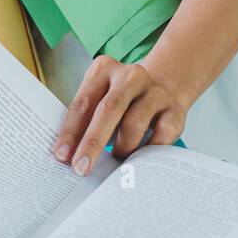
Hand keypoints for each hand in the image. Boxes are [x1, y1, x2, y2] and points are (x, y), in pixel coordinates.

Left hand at [52, 55, 190, 174]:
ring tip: (115, 163)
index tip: (62, 156)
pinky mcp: (175, 109)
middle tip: (81, 168)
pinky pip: (160, 137)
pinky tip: (138, 161)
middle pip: (108, 110)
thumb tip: (70, 155)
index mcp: (103, 69)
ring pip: (134, 124)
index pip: (82, 103)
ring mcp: (155, 91)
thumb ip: (86, 119)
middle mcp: (130, 76)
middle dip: (92, 142)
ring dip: (121, 149)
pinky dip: (146, 152)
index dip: (71, 131)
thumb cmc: (122, 100)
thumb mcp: (101, 98)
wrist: (164, 87)